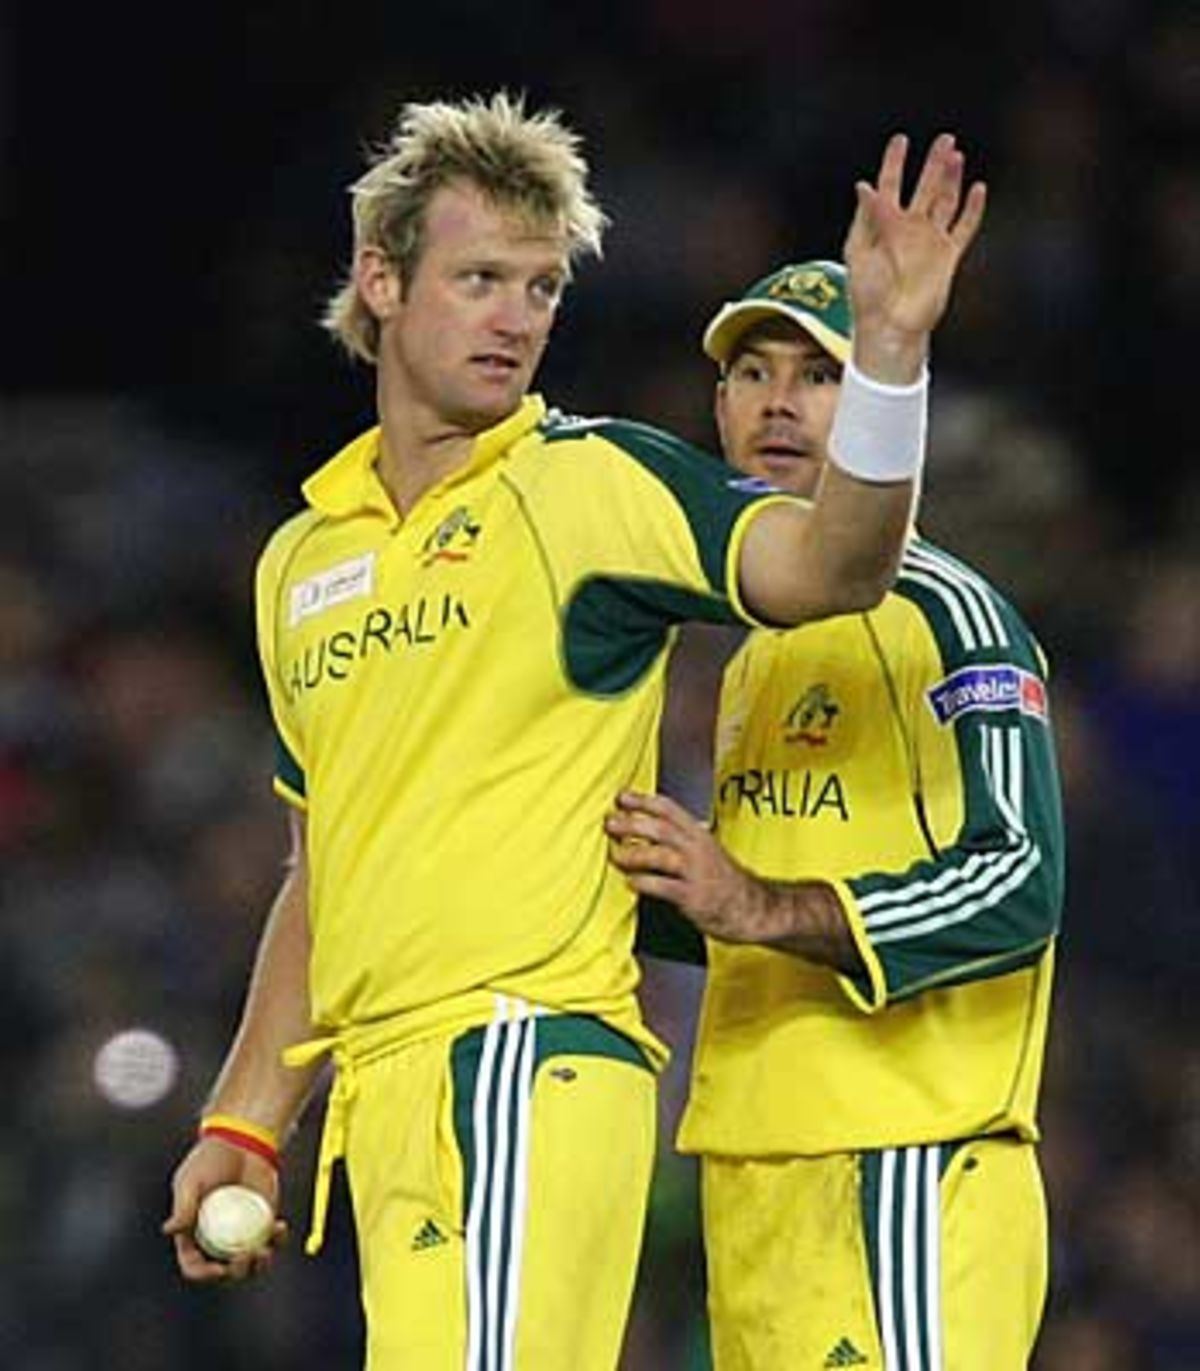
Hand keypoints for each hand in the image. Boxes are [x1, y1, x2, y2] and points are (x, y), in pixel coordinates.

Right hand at [163, 1137, 287, 1283]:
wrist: (242, 1138)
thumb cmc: (211, 1157)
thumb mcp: (191, 1179)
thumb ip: (183, 1205)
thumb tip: (170, 1230)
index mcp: (194, 1233)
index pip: (193, 1264)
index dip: (202, 1273)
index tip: (217, 1269)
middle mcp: (217, 1237)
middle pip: (226, 1269)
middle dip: (237, 1272)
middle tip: (246, 1256)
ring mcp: (243, 1230)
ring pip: (251, 1261)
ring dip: (259, 1264)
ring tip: (265, 1252)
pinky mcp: (264, 1219)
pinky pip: (272, 1239)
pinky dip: (278, 1240)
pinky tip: (280, 1228)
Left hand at [605, 790, 761, 942]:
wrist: (753, 908)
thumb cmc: (723, 878)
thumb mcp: (706, 849)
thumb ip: (681, 836)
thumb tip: (646, 823)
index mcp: (698, 834)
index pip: (668, 808)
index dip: (643, 801)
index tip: (621, 797)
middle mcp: (697, 849)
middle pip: (660, 829)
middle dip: (632, 824)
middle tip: (610, 823)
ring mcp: (696, 872)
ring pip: (660, 856)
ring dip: (633, 854)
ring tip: (615, 855)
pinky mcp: (693, 897)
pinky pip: (664, 887)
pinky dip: (644, 883)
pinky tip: (631, 882)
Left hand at [844, 132, 986, 380]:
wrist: (890, 327)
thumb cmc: (867, 295)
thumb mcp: (861, 253)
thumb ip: (869, 218)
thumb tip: (865, 185)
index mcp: (882, 226)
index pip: (889, 186)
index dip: (894, 163)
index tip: (900, 140)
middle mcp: (908, 230)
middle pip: (924, 188)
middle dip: (934, 164)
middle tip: (944, 140)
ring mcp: (929, 242)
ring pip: (945, 202)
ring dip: (951, 179)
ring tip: (957, 156)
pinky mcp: (947, 256)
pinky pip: (963, 227)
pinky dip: (972, 209)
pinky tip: (977, 189)